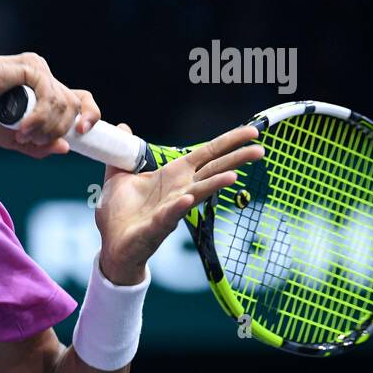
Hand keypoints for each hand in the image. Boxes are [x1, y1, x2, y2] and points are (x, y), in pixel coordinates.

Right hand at [0, 54, 99, 157]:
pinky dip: (39, 116)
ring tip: (23, 134)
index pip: (79, 100)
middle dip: (58, 130)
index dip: (89, 115)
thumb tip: (65, 148)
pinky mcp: (31, 66)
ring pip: (63, 103)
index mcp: (43, 92)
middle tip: (33, 141)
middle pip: (74, 104)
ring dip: (46, 126)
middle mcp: (45, 78)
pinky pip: (48, 95)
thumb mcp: (11, 138)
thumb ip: (37, 145)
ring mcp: (39, 69)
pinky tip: (24, 125)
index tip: (83, 132)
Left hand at [94, 124, 264, 284]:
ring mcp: (171, 209)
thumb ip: (124, 152)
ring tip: (233, 177)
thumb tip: (124, 128)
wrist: (112, 244)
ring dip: (214, 185)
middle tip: (260, 151)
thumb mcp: (119, 175)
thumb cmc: (120, 212)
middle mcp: (179, 190)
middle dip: (236, 160)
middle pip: (213, 171)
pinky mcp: (156, 226)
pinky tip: (188, 199)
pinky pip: (170, 215)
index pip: (206, 154)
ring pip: (198, 194)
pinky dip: (179, 207)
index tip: (252, 132)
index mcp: (173, 175)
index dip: (228, 142)